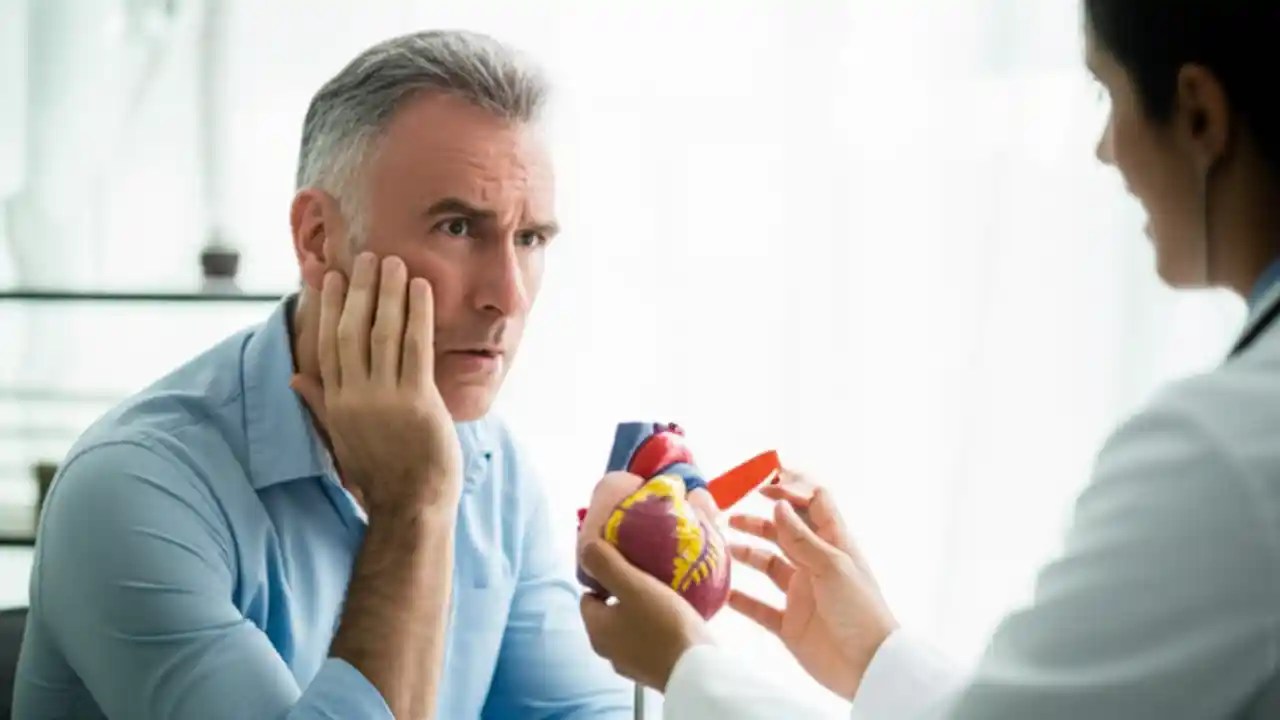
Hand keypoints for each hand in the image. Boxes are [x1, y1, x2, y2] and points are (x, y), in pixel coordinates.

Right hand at [291, 253, 462, 516]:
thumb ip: (320, 402)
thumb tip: (296, 376)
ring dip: (388, 293)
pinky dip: (417, 314)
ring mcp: (384, 398)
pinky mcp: (416, 401)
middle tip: (364, 257)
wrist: (411, 505)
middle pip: (351, 330)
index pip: (327, 344)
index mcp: (336, 402)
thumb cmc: (382, 473)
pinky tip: (420, 288)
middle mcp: (355, 396)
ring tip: (393, 261)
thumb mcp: (342, 437)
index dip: (327, 307)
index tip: (329, 276)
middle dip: (358, 290)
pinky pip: (415, 347)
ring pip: (382, 333)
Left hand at [578, 539, 712, 690]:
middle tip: (647, 576)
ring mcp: (631, 664)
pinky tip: (675, 619)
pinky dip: (656, 629)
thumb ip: (606, 564)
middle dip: (624, 594)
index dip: (602, 578)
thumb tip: (585, 547)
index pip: (588, 596)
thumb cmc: (664, 626)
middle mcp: (608, 650)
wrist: (698, 672)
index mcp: (597, 630)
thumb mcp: (633, 586)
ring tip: (663, 594)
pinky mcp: (653, 671)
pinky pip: (649, 641)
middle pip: (609, 612)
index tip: (626, 565)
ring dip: (641, 611)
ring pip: (630, 627)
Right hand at [728, 473, 897, 700]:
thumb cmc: (860, 611)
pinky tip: (723, 591)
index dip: (791, 491)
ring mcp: (802, 594)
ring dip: (747, 553)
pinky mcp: (790, 623)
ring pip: (769, 565)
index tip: (762, 488)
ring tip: (724, 547)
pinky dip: (741, 599)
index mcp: (834, 544)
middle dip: (760, 521)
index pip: (814, 504)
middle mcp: (816, 564)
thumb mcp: (831, 567)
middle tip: (731, 516)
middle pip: (785, 532)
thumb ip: (801, 537)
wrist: (868, 667)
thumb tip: (778, 505)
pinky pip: (759, 607)